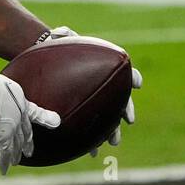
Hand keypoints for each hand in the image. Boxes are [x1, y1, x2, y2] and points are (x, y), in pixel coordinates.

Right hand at [0, 61, 59, 174]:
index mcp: (20, 99)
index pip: (34, 111)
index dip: (45, 118)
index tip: (56, 122)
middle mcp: (20, 114)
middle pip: (25, 132)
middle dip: (28, 143)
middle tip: (30, 152)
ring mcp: (13, 126)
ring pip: (17, 145)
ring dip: (16, 155)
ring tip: (17, 161)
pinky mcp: (3, 137)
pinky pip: (5, 153)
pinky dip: (4, 163)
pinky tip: (5, 170)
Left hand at [44, 27, 140, 156]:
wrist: (47, 66)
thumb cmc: (59, 51)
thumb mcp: (61, 40)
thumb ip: (63, 36)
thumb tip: (60, 32)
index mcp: (106, 69)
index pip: (124, 72)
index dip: (132, 76)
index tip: (136, 83)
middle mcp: (105, 87)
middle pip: (121, 101)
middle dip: (126, 111)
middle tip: (130, 120)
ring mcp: (96, 103)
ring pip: (109, 120)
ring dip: (112, 131)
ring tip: (112, 142)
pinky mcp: (84, 116)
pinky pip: (92, 131)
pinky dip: (93, 143)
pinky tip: (92, 152)